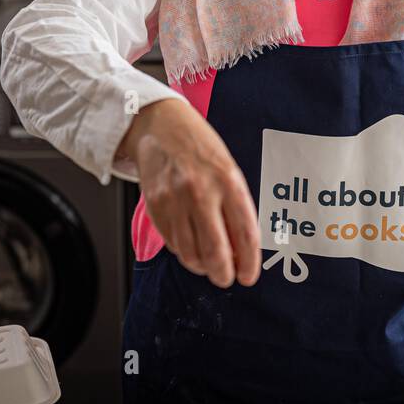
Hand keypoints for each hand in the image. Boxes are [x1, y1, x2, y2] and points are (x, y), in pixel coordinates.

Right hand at [118, 99, 260, 288]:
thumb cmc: (199, 147)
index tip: (248, 276)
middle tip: (226, 278)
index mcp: (228, 181)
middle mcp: (202, 191)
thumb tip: (240, 248)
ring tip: (208, 266)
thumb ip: (234, 205)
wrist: (161, 125)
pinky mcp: (155, 206)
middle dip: (223, 274)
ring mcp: (175, 200)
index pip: (245, 233)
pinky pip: (172, 242)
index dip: (249, 262)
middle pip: (216, 251)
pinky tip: (189, 247)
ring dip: (202, 266)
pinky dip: (183, 252)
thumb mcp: (228, 169)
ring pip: (190, 253)